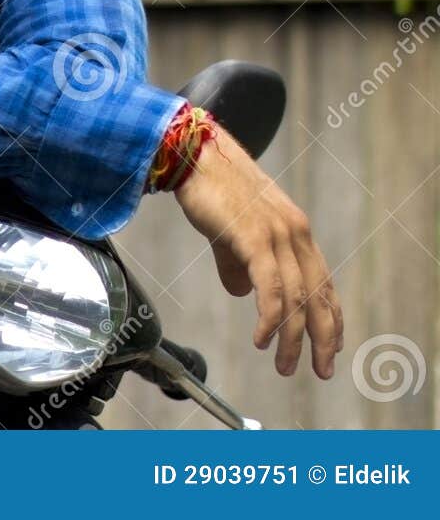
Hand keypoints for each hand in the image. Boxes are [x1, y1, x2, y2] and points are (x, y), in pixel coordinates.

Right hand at [172, 123, 343, 378]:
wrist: (194, 155)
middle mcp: (295, 234)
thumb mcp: (231, 231)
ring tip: (285, 365)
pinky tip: (263, 338)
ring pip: (296, 299)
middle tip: (320, 369)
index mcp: (295, 232)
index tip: (330, 347)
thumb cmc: (210, 188)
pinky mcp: (255, 238)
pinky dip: (271, 320)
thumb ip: (238, 263)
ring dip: (293, 339)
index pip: (323, 283)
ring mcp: (277, 235)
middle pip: (319, 297)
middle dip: (323, 338)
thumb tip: (240, 293)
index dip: (330, 318)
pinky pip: (271, 289)